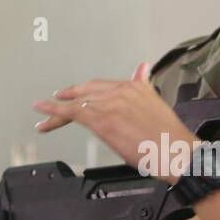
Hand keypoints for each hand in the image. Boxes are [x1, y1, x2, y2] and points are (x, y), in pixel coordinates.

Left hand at [32, 62, 198, 182]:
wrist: (177, 151)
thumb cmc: (170, 137)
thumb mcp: (156, 103)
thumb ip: (144, 85)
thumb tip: (142, 67)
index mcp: (135, 86)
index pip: (103, 86)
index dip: (86, 91)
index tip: (76, 93)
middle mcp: (121, 91)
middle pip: (87, 91)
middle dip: (69, 95)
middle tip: (55, 99)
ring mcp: (110, 104)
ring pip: (76, 102)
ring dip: (57, 107)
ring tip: (42, 110)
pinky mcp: (102, 120)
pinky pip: (72, 113)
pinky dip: (54, 111)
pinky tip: (43, 113)